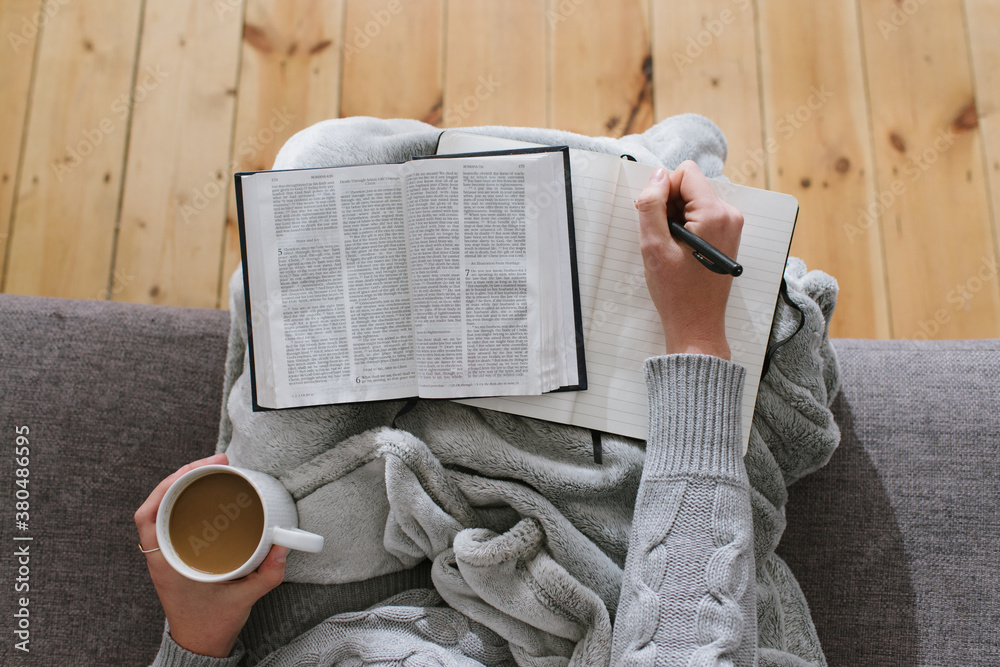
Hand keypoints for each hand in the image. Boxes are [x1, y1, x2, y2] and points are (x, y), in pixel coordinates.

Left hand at [134, 453, 286, 657]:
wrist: (199, 644)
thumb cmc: (212, 623)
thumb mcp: (243, 598)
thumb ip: (268, 574)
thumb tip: (283, 545)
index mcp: (165, 562)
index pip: (149, 515)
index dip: (166, 486)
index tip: (196, 470)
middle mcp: (161, 554)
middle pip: (158, 502)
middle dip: (183, 474)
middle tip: (216, 461)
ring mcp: (167, 552)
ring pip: (164, 506)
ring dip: (184, 484)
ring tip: (212, 468)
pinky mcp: (177, 552)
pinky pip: (173, 517)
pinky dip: (186, 498)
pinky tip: (207, 490)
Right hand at [636, 161, 742, 358]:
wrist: (697, 325)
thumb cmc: (676, 292)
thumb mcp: (653, 246)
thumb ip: (651, 205)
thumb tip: (656, 176)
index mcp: (715, 214)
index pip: (686, 173)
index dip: (663, 189)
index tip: (655, 217)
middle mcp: (730, 215)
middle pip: (691, 185)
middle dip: (670, 204)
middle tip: (661, 237)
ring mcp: (732, 225)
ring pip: (695, 200)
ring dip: (676, 216)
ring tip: (671, 247)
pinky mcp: (728, 235)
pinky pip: (702, 214)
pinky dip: (686, 225)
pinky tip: (680, 250)